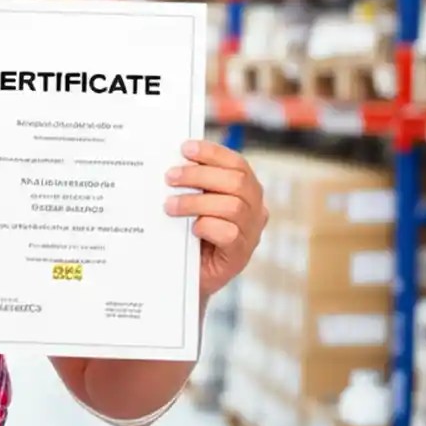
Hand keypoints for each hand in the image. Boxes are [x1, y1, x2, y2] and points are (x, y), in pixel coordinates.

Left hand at [165, 140, 267, 298]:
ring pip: (232, 206)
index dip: (212, 153)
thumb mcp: (194, 204)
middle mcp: (255, 209)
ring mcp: (251, 232)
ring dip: (195, 203)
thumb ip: (193, 185)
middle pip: (236, 181)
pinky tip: (191, 230)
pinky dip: (207, 226)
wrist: (190, 276)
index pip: (237, 163)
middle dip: (198, 175)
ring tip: (170, 206)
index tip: (185, 149)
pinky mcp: (241, 255)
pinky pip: (229, 233)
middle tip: (169, 178)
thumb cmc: (191, 234)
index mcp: (246, 190)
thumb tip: (174, 162)